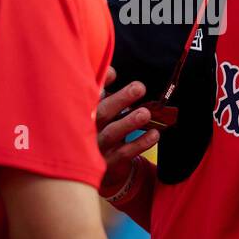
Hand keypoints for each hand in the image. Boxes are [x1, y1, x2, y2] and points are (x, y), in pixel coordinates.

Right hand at [96, 67, 158, 196]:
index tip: (114, 73)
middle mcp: (87, 129)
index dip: (99, 83)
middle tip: (139, 88)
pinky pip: (124, 153)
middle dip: (120, 99)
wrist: (92, 166)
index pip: (89, 95)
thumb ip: (103, 91)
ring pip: (112, 134)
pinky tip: (154, 134)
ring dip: (129, 122)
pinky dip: (140, 143)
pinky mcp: (108, 163)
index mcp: (84, 112)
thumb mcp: (98, 110)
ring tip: (145, 113)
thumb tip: (111, 71)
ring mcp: (97, 147)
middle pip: (101, 113)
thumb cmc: (99, 129)